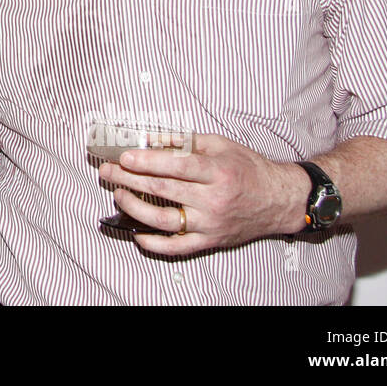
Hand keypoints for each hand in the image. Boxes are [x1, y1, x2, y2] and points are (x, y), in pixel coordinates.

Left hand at [97, 133, 307, 255]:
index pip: (176, 166)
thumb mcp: (220, 144)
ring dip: (136, 208)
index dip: (147, 162)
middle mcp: (214, 199)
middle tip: (108, 171)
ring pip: (165, 220)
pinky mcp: (210, 240)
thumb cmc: (248, 168)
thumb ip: (184, 141)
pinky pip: (178, 247)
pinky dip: (155, 243)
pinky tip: (137, 233)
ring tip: (119, 195)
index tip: (124, 157)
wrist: (278, 200)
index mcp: (218, 171)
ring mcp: (211, 223)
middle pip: (164, 190)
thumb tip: (150, 138)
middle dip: (130, 180)